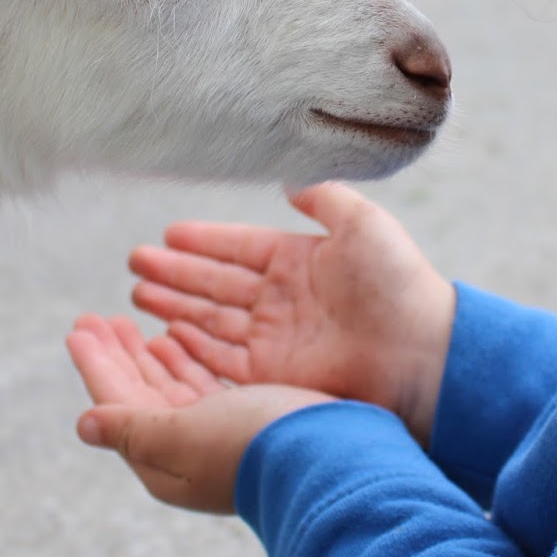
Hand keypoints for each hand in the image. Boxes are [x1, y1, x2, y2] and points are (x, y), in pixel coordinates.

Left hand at [67, 314, 330, 513]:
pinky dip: (184, 357)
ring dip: (147, 353)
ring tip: (129, 321)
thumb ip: (130, 427)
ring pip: (169, 386)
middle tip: (96, 317)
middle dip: (116, 353)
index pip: (116, 402)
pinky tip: (177, 338)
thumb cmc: (252, 444)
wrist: (331, 457)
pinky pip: (201, 382)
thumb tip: (83, 424)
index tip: (78, 325)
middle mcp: (187, 450)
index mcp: (164, 460)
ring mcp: (218, 435)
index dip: (95, 363)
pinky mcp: (249, 417)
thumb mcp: (181, 436)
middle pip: (139, 392)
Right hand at [128, 183, 455, 444]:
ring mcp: (277, 340)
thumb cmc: (398, 283)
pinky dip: (192, 345)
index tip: (168, 232)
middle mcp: (285, 300)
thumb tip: (290, 180)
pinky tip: (164, 332)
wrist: (422, 353)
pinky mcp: (274, 376)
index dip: (205, 241)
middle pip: (217, 284)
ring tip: (136, 291)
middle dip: (176, 272)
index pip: (241, 248)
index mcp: (303, 261)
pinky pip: (221, 358)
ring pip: (212, 319)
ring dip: (174, 305)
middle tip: (135, 261)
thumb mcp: (363, 222)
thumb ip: (323, 197)